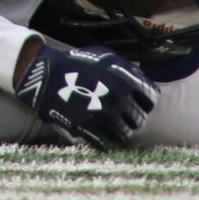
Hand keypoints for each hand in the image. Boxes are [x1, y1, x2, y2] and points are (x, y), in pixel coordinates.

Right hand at [13, 37, 157, 148]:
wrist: (48, 76)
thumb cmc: (78, 63)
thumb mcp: (105, 57)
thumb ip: (127, 69)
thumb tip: (143, 79)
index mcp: (126, 80)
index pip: (150, 98)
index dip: (145, 101)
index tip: (139, 101)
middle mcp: (120, 100)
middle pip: (139, 118)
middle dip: (133, 116)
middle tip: (124, 114)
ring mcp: (106, 117)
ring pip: (125, 134)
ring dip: (121, 129)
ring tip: (112, 124)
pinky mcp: (92, 131)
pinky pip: (108, 143)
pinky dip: (106, 139)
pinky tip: (101, 131)